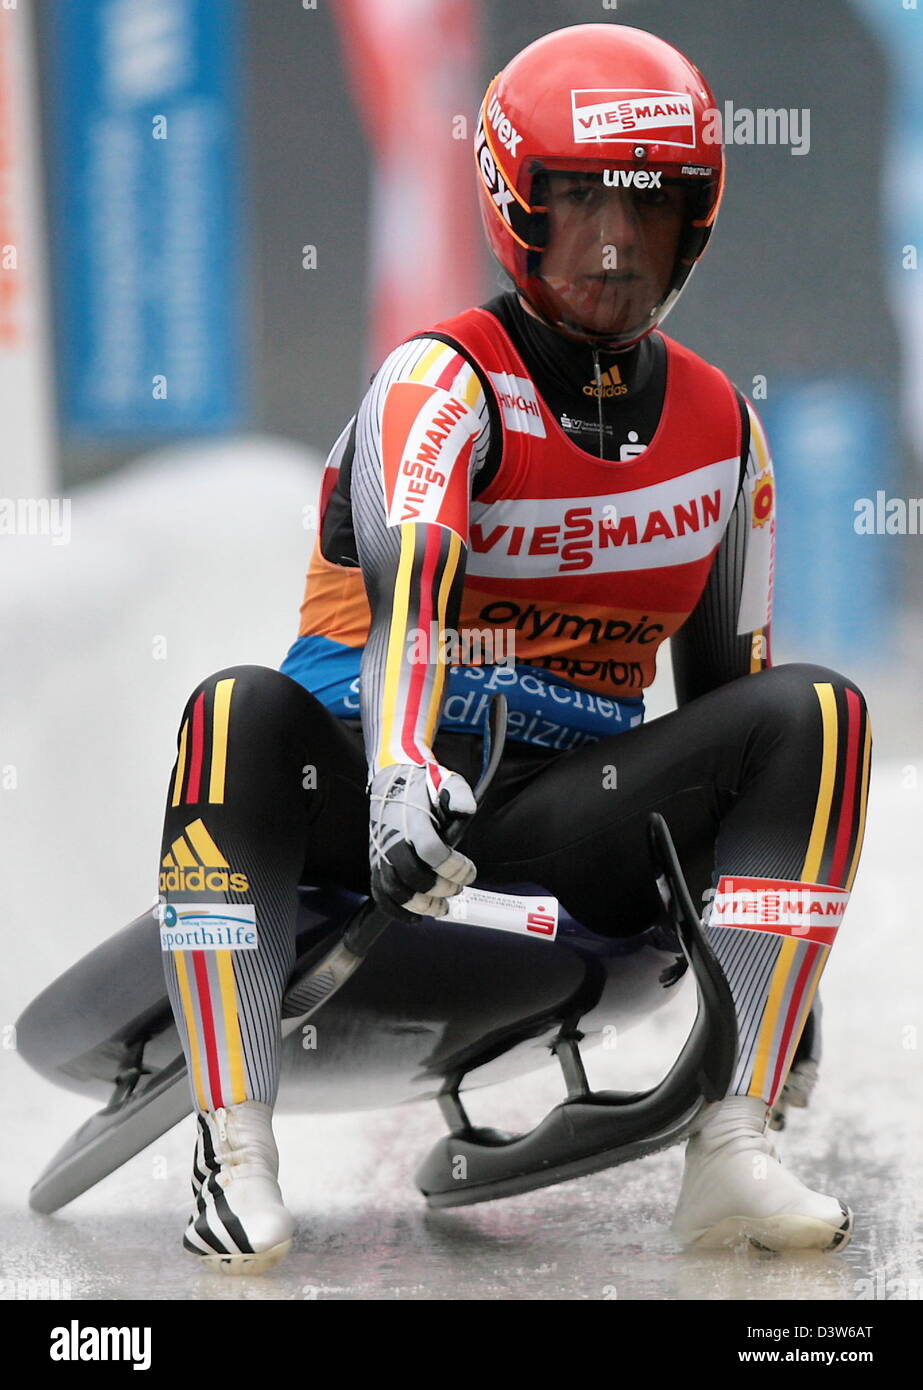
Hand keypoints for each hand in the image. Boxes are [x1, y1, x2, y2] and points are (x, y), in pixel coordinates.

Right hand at [368, 761, 476, 921]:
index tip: (470, 871)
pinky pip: (380, 893)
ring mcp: (381, 853)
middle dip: (441, 889)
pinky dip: (396, 910)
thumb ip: (460, 796)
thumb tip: (466, 811)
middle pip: (414, 877)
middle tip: (458, 889)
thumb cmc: (423, 783)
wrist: (392, 778)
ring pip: (396, 890)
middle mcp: (393, 840)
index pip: (432, 852)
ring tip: (442, 909)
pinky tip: (415, 917)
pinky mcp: (375, 862)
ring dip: (421, 905)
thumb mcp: (448, 781)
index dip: (454, 867)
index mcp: (412, 822)